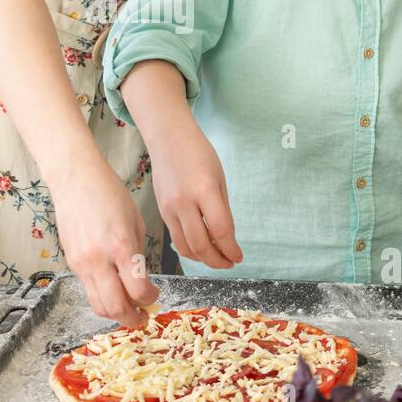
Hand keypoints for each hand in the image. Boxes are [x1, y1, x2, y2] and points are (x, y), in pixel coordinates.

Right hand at [51, 158, 158, 327]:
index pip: (137, 291)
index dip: (150, 298)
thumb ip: (137, 253)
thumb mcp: (135, 222)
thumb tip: (140, 279)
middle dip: (133, 319)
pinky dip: (102, 296)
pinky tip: (112, 288)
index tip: (155, 295)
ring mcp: (82, 263)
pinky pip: (88, 290)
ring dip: (115, 313)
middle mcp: (99, 260)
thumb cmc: (110, 194)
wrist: (76, 179)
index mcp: (121, 246)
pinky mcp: (71, 262)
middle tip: (143, 316)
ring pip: (98, 305)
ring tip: (128, 307)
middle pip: (115, 308)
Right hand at [151, 123, 242, 270]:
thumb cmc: (199, 154)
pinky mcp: (161, 211)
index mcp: (204, 190)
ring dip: (202, 259)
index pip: (220, 231)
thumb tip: (226, 239)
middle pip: (200, 245)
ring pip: (185, 247)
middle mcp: (184, 202)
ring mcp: (169, 208)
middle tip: (229, 263)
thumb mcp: (219, 179)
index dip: (231, 249)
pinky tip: (200, 248)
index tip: (239, 257)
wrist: (169, 138)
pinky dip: (189, 248)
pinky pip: (175, 238)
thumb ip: (223, 210)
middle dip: (217, 261)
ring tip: (216, 258)